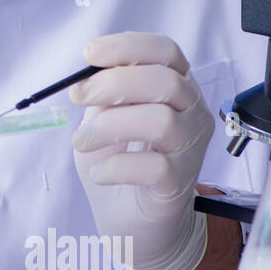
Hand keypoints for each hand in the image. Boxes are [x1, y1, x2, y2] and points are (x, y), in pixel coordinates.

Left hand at [68, 32, 213, 269]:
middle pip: (166, 81)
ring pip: (162, 121)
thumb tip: (86, 77)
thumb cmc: (121, 164)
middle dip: (114, 82)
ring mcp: (190, 150)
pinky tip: (100, 173)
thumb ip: (103, 97)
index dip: (128, 46)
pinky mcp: (179, 185)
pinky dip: (116, 166)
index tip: (89, 54)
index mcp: (175, 89)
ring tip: (82, 142)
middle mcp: (192, 114)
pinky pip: (155, 167)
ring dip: (109, 126)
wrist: (134, 223)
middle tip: (78, 97)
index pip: (166, 52)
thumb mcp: (104, 120)